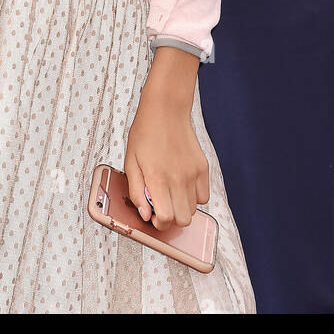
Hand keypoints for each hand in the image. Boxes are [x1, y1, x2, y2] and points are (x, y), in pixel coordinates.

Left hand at [124, 63, 209, 231]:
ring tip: (170, 191)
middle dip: (171, 219)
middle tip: (162, 206)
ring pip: (194, 210)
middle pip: (183, 220)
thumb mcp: (130, 162)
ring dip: (182, 207)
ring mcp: (193, 173)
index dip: (158, 223)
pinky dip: (194, 196)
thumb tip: (145, 215)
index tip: (153, 216)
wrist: (166, 110)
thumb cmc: (144, 134)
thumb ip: (136, 192)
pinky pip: (203, 196)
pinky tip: (182, 184)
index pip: (166, 219)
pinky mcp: (203, 168)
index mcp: (157, 178)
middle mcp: (178, 179)